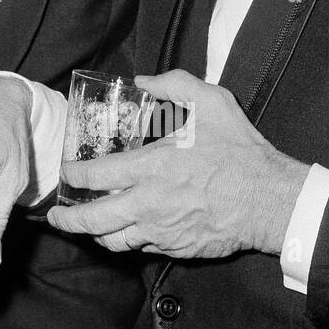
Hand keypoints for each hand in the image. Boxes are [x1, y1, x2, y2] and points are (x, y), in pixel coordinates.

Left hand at [46, 69, 308, 259]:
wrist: (272, 201)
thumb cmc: (241, 152)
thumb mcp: (211, 103)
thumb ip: (174, 84)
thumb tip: (144, 80)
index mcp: (151, 168)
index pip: (96, 176)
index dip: (74, 175)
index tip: (67, 171)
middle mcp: (149, 203)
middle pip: (94, 219)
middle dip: (68, 219)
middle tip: (56, 216)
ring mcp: (162, 230)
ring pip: (114, 241)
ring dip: (95, 234)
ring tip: (85, 227)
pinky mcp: (177, 248)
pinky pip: (141, 248)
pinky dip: (126, 242)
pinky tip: (123, 233)